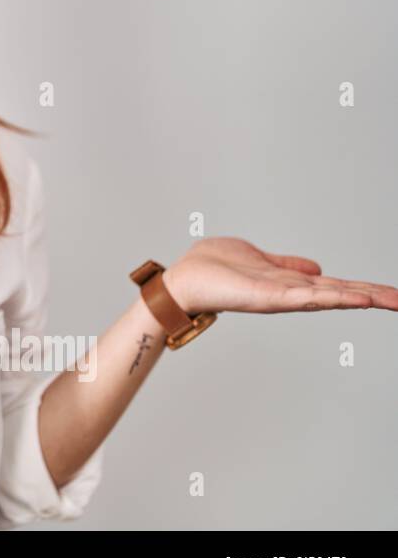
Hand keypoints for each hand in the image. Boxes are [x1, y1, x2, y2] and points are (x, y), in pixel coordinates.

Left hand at [160, 236, 397, 314]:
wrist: (181, 280)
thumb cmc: (212, 269)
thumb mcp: (258, 258)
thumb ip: (287, 265)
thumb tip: (317, 268)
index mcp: (290, 281)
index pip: (336, 285)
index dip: (365, 288)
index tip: (394, 293)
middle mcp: (290, 292)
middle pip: (341, 293)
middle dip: (374, 296)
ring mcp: (280, 296)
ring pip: (329, 297)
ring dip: (360, 297)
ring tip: (391, 299)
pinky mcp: (266, 297)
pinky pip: (304, 297)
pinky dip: (329, 297)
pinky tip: (353, 298)